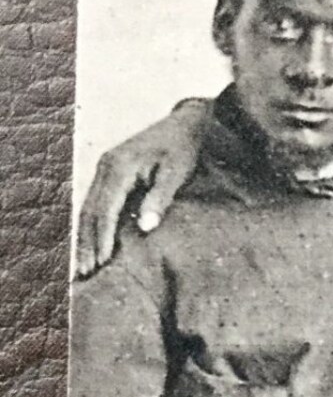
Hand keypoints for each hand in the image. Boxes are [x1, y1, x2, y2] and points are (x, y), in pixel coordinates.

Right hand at [75, 98, 211, 276]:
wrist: (185, 122)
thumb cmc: (184, 148)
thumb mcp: (177, 172)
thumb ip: (160, 198)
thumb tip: (145, 227)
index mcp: (119, 166)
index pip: (105, 209)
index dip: (102, 238)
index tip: (102, 263)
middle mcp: (106, 166)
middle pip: (90, 211)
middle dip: (87, 243)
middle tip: (85, 273)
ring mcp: (105, 167)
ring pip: (88, 207)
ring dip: (85, 237)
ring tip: (83, 266)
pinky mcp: (110, 171)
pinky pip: (95, 202)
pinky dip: (91, 224)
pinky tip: (91, 243)